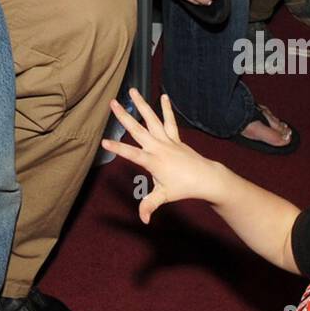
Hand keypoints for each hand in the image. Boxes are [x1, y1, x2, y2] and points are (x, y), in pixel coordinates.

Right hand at [100, 90, 219, 222]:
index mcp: (153, 161)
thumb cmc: (183, 187)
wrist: (206, 178)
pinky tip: (164, 96)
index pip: (131, 154)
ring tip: (132, 91)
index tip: (103, 141)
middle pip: (138, 129)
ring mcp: (167, 140)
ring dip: (142, 104)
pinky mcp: (175, 137)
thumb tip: (143, 220)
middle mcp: (158, 146)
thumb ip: (150, 205)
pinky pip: (169, 120)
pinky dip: (167, 108)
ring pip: (152, 119)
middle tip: (112, 103)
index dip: (117, 148)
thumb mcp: (164, 196)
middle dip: (124, 116)